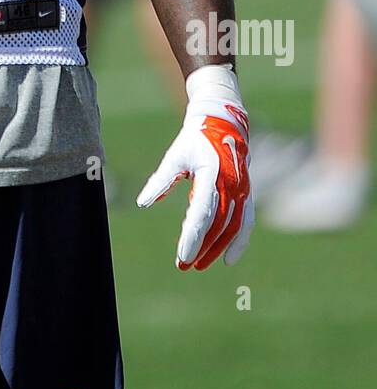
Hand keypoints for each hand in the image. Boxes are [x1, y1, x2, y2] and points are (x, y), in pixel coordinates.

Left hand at [137, 63, 253, 270]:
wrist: (223, 123)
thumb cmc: (194, 140)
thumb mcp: (175, 156)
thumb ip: (161, 180)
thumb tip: (142, 203)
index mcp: (210, 173)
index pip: (201, 213)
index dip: (192, 237)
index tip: (182, 256)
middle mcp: (230, 184)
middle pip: (217, 225)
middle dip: (201, 247)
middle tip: (184, 265)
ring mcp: (242, 190)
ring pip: (232, 227)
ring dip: (217, 249)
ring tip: (198, 264)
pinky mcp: (246, 194)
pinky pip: (246, 222)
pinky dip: (239, 242)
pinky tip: (227, 259)